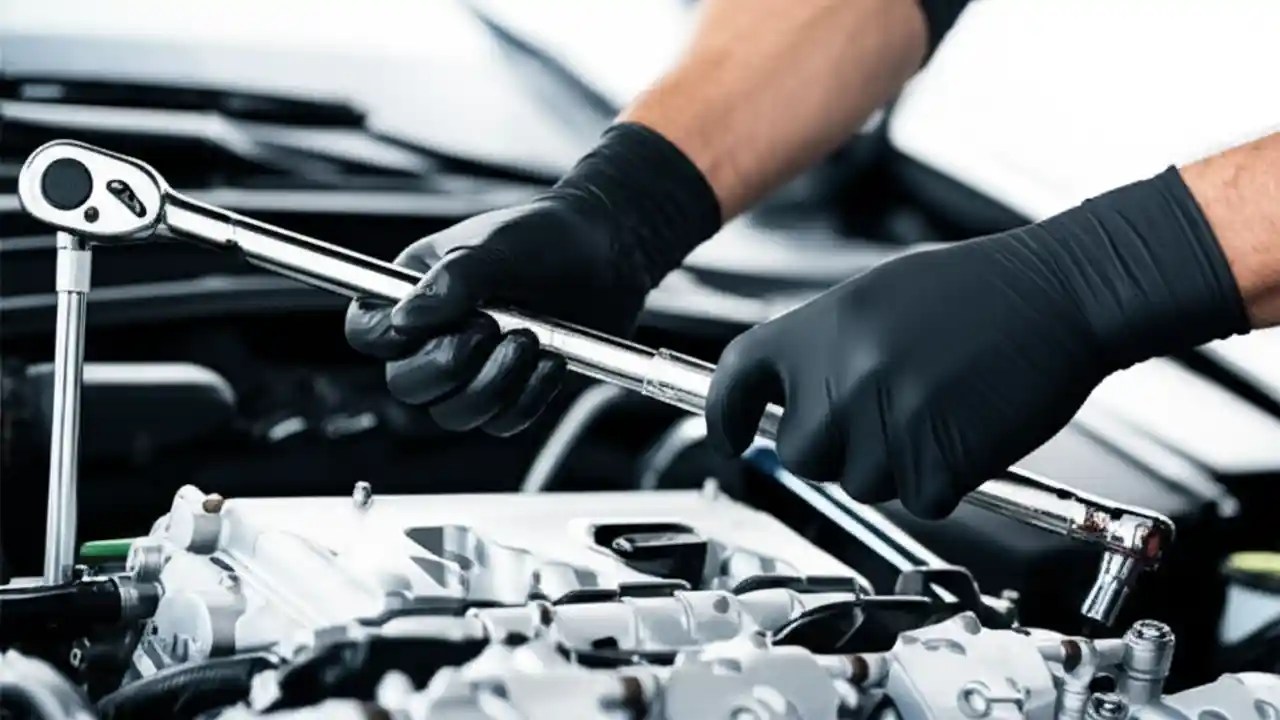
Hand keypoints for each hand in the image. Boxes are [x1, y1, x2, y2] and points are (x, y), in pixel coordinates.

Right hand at [345, 123, 720, 435]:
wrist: (606, 256)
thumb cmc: (545, 237)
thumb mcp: (496, 246)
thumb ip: (452, 280)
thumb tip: (408, 319)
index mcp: (413, 292)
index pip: (368, 332)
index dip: (389, 339)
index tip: (427, 323)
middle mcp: (436, 335)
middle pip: (407, 386)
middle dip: (451, 365)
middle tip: (491, 328)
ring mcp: (474, 368)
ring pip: (454, 414)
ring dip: (494, 384)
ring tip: (529, 339)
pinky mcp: (512, 390)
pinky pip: (502, 422)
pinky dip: (528, 398)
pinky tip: (551, 360)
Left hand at [706, 168, 1247, 517]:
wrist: (1063, 291)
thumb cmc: (983, 289)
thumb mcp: (879, 296)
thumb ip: (826, 345)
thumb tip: (793, 389)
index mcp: (821, 327)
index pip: (737, 378)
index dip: (727, 414)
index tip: (732, 435)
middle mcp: (844, 375)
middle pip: (800, 454)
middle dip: (834, 448)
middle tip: (882, 418)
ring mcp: (887, 421)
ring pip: (860, 483)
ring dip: (894, 465)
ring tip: (938, 409)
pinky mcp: (937, 463)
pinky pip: (918, 499)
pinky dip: (943, 480)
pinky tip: (966, 431)